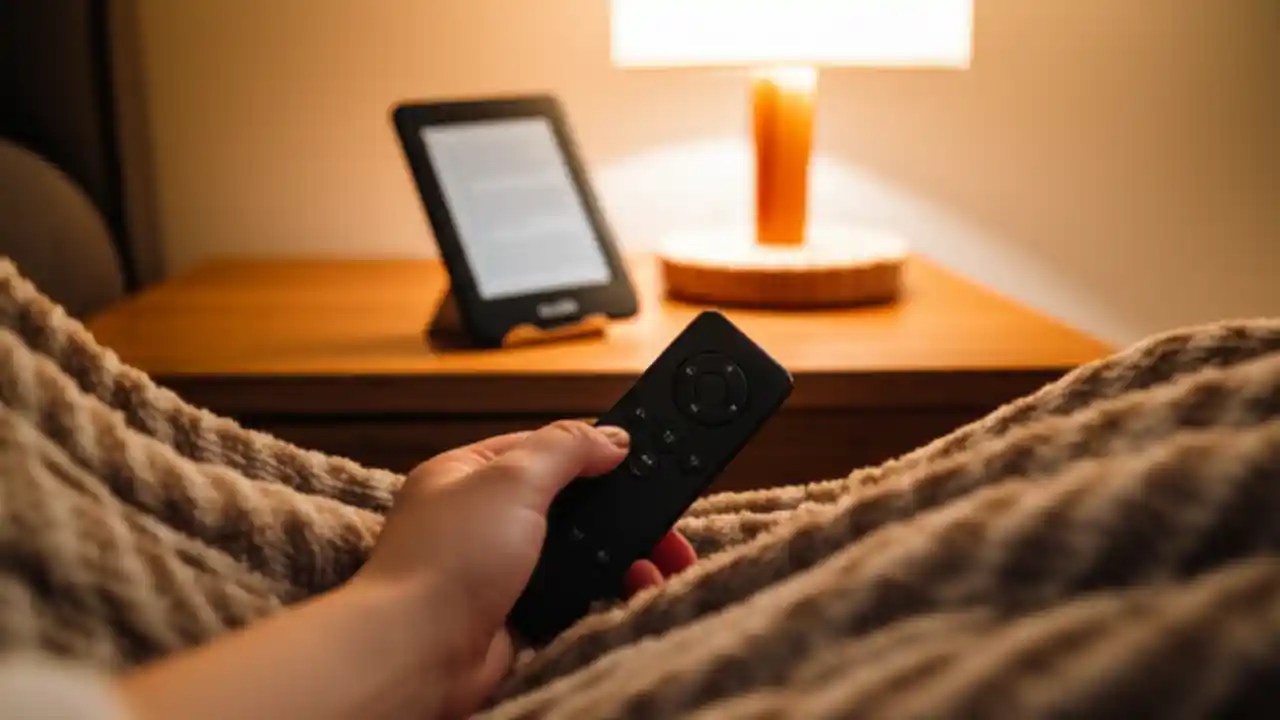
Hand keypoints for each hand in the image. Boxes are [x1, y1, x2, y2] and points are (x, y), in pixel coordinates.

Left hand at [353, 421, 697, 715]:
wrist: (419, 654)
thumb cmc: (447, 561)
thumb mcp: (511, 480)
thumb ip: (565, 448)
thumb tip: (612, 437)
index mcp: (468, 475)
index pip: (541, 449)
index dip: (591, 452)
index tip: (640, 459)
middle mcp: (480, 520)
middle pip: (568, 505)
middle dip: (619, 514)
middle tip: (665, 525)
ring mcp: (497, 570)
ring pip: (575, 553)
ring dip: (619, 557)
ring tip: (659, 565)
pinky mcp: (514, 615)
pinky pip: (571, 596)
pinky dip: (602, 594)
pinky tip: (629, 591)